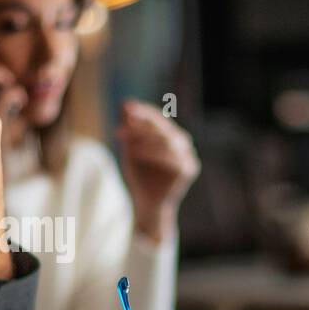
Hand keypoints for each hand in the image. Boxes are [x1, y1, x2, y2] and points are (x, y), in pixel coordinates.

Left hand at [116, 98, 200, 243]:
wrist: (147, 205)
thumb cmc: (140, 177)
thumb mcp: (131, 150)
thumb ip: (130, 129)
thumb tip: (125, 104)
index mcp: (171, 135)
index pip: (158, 118)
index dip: (143, 112)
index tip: (126, 107)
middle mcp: (182, 143)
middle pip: (163, 127)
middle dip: (140, 126)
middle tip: (120, 130)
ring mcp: (188, 156)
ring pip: (168, 140)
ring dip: (143, 139)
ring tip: (124, 143)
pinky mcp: (188, 169)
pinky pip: (171, 157)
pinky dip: (151, 153)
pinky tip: (133, 153)